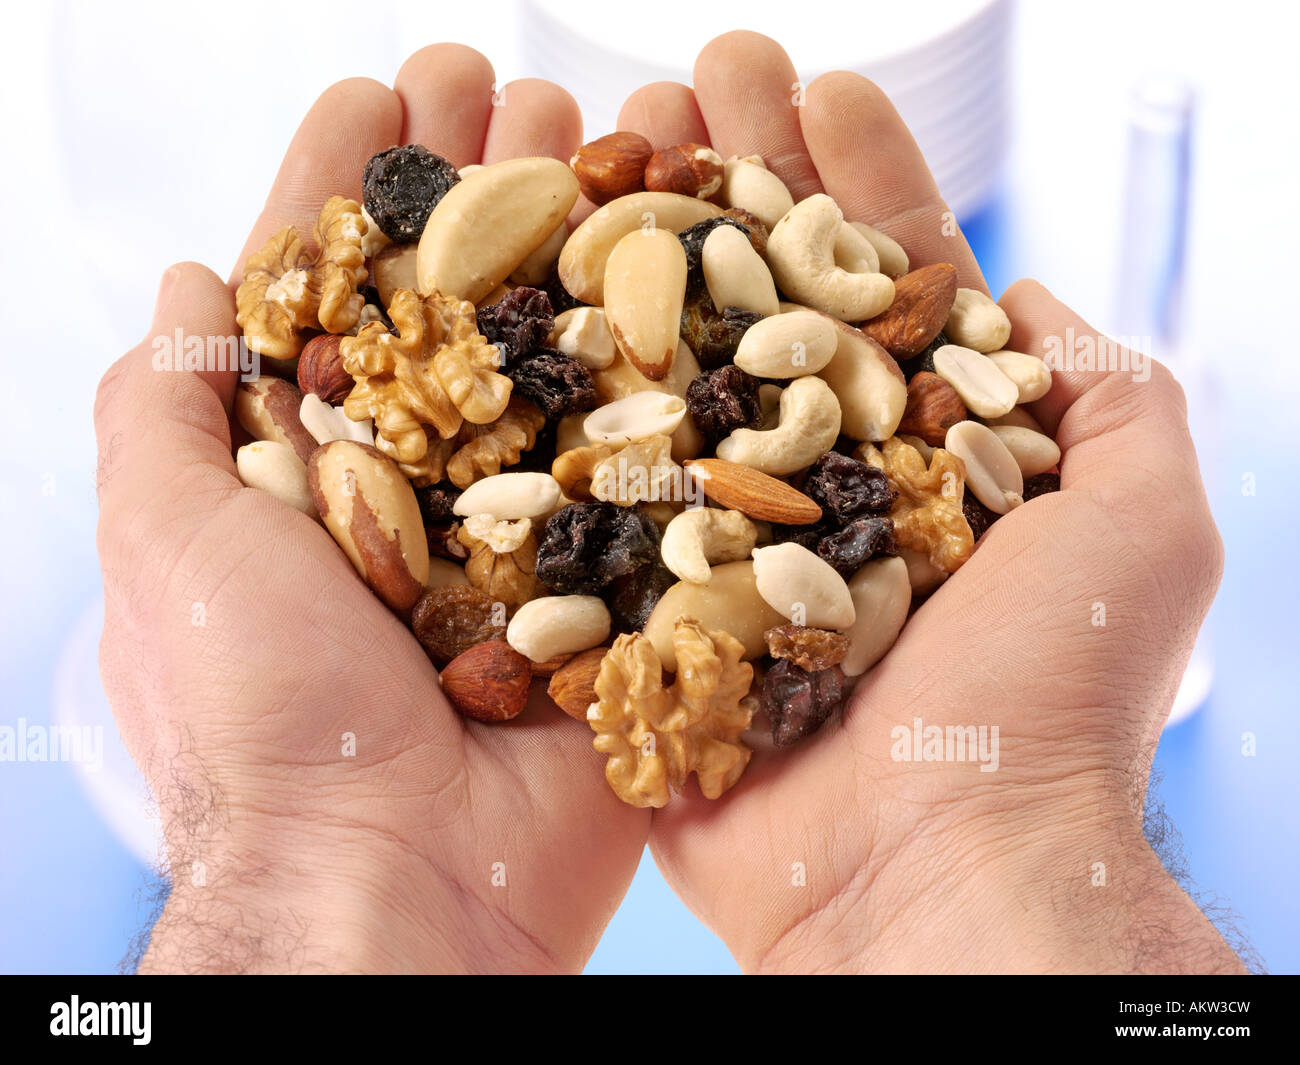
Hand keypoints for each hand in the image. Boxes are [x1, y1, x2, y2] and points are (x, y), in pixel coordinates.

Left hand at [94, 47, 646, 973]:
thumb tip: (185, 290)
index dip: (354, 184)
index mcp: (322, 464)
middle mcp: (433, 478)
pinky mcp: (621, 569)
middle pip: (467, 299)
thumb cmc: (268, 724)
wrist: (403, 879)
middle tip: (516, 84)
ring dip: (587, 233)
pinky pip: (659, 445)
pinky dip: (679, 351)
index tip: (382, 88)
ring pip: (567, 347)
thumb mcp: (168, 548)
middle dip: (487, 180)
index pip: (336, 290)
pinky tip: (702, 257)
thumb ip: (161, 414)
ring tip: (616, 127)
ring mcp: (536, 518)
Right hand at [623, 32, 1242, 973]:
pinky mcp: (647, 603)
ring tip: (591, 142)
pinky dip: (559, 399)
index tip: (813, 85)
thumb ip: (1116, 398)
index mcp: (928, 452)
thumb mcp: (1145, 524)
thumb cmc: (1049, 703)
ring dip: (636, 257)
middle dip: (728, 184)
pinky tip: (521, 299)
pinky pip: (590, 490)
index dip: (853, 179)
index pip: (883, 282)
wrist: (927, 869)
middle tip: (681, 80)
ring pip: (670, 371)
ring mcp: (724, 537)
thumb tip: (1028, 305)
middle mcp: (821, 482)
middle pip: (762, 302)